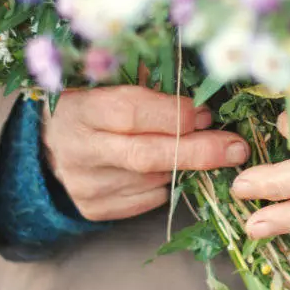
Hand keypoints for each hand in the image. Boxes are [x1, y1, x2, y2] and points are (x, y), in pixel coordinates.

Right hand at [43, 85, 249, 220]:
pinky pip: (149, 199)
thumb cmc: (94, 100)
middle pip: (146, 155)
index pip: (130, 114)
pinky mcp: (94, 208)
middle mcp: (78, 151)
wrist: (53, 140)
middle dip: (198, 151)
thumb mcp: (111, 80)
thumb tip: (204, 88)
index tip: (207, 113)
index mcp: (80, 109)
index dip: (174, 114)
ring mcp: (86, 185)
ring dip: (184, 165)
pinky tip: (167, 166)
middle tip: (236, 148)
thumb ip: (151, 80)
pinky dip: (167, 183)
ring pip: (153, 179)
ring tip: (199, 147)